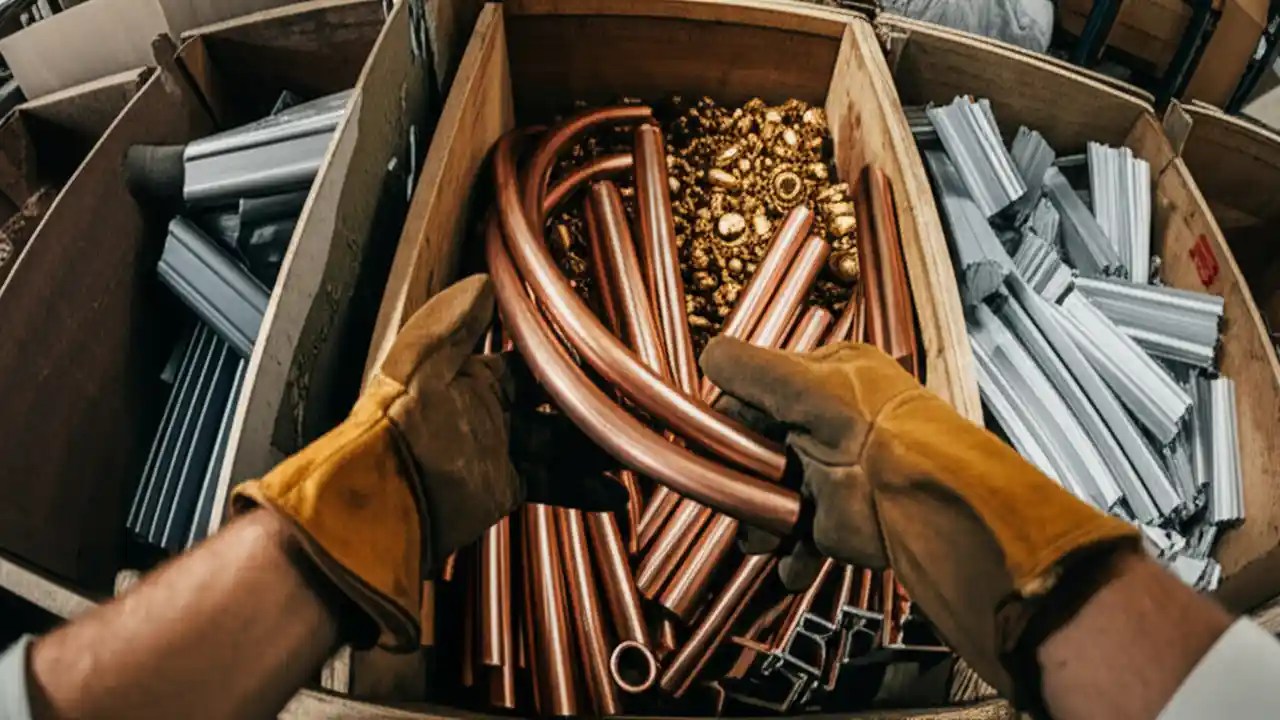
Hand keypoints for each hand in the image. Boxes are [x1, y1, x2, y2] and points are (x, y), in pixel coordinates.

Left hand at [233, 275, 620, 649]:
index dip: (563, 360)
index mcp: (468, 377)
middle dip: (588, 408)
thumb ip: (457, 321)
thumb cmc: (399, 427)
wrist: (387, 502)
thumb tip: (485, 280)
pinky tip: (613, 491)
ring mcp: (495, 453)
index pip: (526, 362)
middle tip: (629, 406)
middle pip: (550, 406)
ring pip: (557, 445)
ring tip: (633, 449)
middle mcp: (485, 413)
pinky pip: (550, 485)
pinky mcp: (502, 491)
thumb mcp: (426, 360)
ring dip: (594, 448)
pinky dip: (582, 489)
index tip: (601, 356)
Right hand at [700, 336, 1138, 697]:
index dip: (733, 413)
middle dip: (739, 473)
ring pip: (768, 497)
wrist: (918, 495)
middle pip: (759, 449)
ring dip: (757, 520)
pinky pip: (794, 540)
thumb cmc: (878, 428)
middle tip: (730, 483)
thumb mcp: (801, 382)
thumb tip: (713, 354)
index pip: (761, 390)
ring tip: (760, 530)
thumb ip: (749, 368)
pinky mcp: (832, 521)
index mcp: (828, 380)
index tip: (711, 433)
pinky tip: (785, 556)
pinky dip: (787, 555)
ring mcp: (828, 474)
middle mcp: (828, 425)